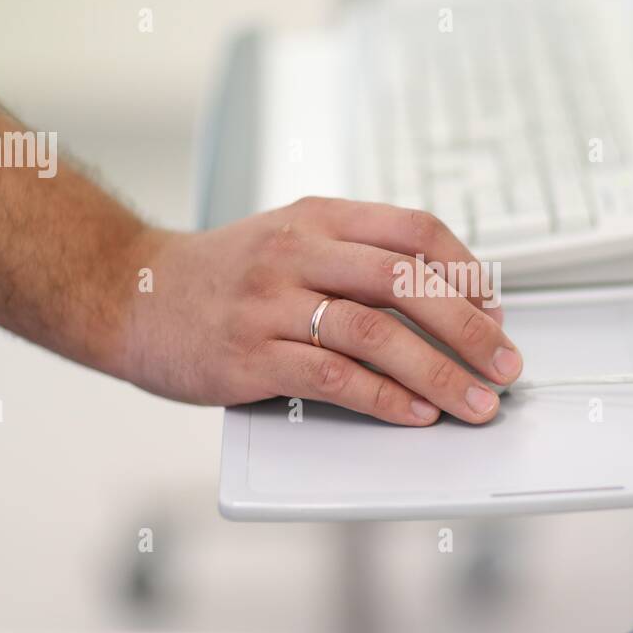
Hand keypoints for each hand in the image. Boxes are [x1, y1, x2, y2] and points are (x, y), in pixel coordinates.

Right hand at [121, 197, 521, 423]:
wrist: (128, 292)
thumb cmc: (220, 275)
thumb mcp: (290, 239)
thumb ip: (355, 257)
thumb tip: (441, 296)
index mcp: (318, 218)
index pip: (413, 230)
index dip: (467, 270)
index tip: (496, 308)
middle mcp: (298, 252)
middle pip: (406, 282)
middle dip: (470, 327)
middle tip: (505, 364)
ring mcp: (272, 303)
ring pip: (376, 333)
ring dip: (437, 372)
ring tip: (473, 402)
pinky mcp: (250, 355)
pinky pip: (333, 376)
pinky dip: (383, 399)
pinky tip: (414, 415)